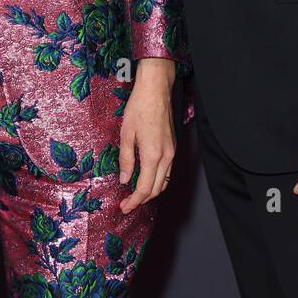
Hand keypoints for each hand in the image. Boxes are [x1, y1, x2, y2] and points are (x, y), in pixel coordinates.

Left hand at [118, 57, 175, 213]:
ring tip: (135, 195)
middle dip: (141, 200)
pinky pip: (167, 171)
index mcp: (153, 155)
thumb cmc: (139, 108)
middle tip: (126, 204)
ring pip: (164, 181)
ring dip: (151, 192)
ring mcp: (172, 152)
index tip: (124, 207)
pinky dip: (157, 181)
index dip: (134, 201)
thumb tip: (125, 179)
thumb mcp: (126, 134)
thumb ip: (126, 159)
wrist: (156, 90)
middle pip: (156, 189)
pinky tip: (147, 179)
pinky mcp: (173, 146)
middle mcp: (166, 157)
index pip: (144, 189)